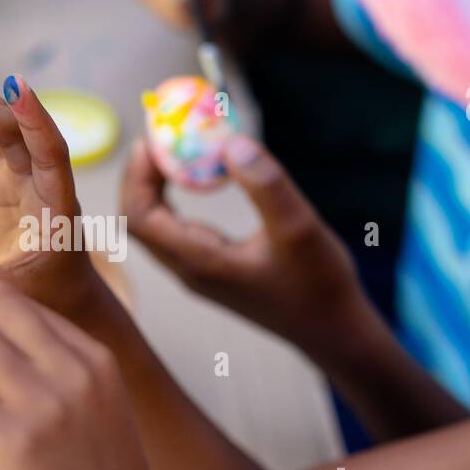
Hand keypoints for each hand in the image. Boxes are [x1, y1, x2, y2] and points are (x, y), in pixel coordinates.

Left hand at [121, 133, 372, 366]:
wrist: (334, 331)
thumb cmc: (319, 285)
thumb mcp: (300, 229)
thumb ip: (266, 185)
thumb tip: (230, 142)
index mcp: (200, 262)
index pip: (139, 217)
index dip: (136, 175)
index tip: (151, 139)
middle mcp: (189, 271)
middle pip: (138, 221)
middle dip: (141, 176)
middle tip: (160, 138)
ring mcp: (199, 274)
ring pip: (155, 228)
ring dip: (155, 188)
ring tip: (175, 152)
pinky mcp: (212, 272)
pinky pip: (176, 232)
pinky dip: (174, 201)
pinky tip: (197, 179)